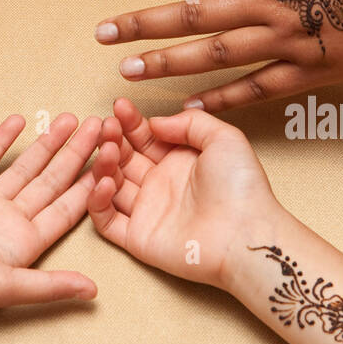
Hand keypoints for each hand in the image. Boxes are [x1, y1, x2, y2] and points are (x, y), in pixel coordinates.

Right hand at [0, 113, 97, 320]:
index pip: (69, 208)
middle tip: (103, 123)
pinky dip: (1, 141)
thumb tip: (95, 292)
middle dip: (79, 154)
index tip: (117, 155)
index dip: (95, 182)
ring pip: (24, 168)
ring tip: (70, 117)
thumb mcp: (2, 286)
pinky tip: (18, 121)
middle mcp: (10, 224)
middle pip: (53, 182)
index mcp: (27, 246)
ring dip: (47, 144)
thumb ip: (47, 286)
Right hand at [87, 99, 275, 287]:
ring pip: (111, 184)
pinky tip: (106, 181)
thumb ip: (190, 122)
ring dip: (104, 164)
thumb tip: (155, 123)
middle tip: (107, 126)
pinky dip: (97, 201)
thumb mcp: (224, 138)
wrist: (245, 235)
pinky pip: (106, 220)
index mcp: (179, 161)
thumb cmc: (241, 188)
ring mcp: (148, 211)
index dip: (130, 121)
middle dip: (113, 138)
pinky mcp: (138, 238)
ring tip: (109, 150)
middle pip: (124, 157)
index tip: (120, 105)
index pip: (145, 137)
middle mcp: (161, 184)